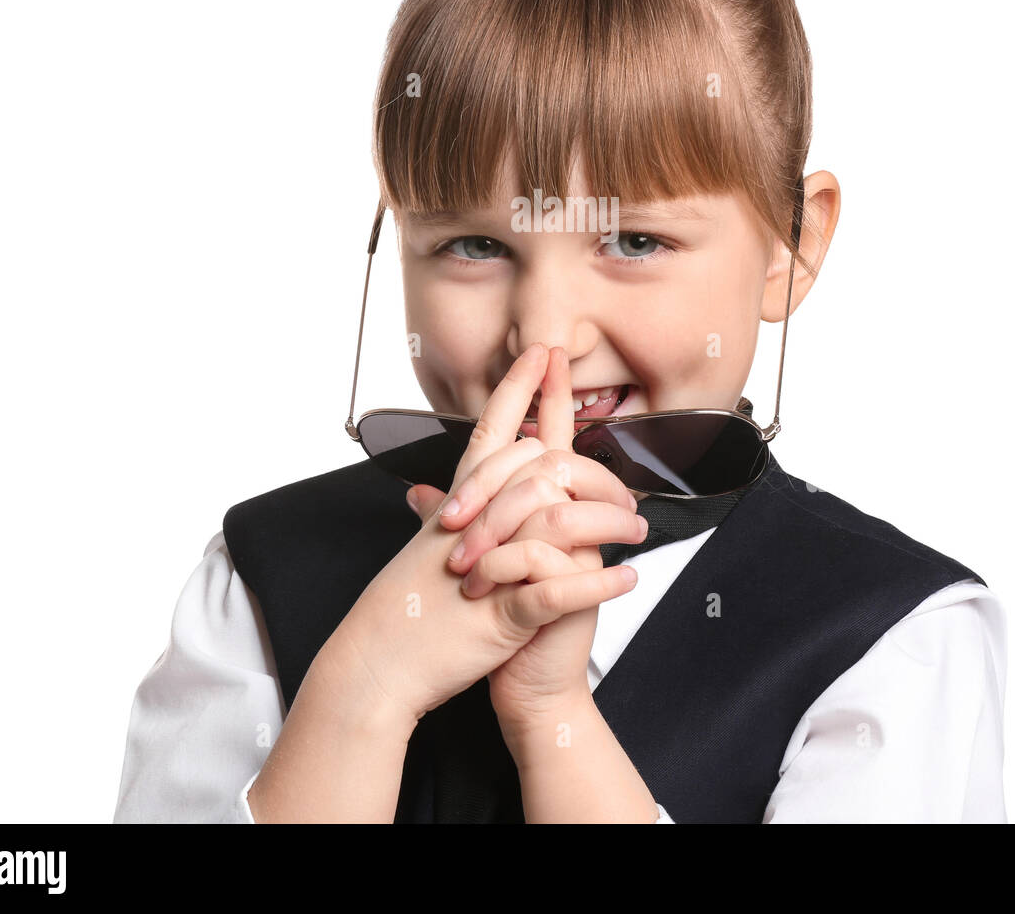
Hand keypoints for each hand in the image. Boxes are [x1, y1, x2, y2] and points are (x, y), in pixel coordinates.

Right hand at [323, 344, 638, 724]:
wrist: (375, 663)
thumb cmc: (406, 609)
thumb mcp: (420, 553)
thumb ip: (434, 518)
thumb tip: (431, 495)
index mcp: (459, 506)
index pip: (491, 432)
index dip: (515, 389)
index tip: (541, 352)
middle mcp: (474, 524)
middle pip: (536, 465)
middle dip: (592, 469)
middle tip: (628, 486)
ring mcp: (489, 566)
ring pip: (556, 520)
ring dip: (607, 522)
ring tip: (639, 531)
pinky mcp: (502, 612)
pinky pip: (556, 591)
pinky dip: (596, 585)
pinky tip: (626, 580)